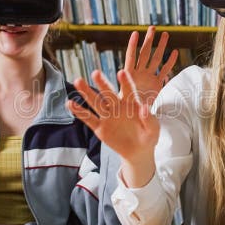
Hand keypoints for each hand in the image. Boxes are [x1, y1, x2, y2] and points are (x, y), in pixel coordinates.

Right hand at [67, 69, 158, 186]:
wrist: (138, 152)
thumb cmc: (148, 137)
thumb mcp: (153, 130)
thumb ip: (150, 119)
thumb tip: (144, 108)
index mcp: (132, 104)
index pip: (129, 90)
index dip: (125, 82)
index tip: (122, 72)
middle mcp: (118, 106)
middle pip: (108, 93)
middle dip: (102, 83)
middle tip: (95, 73)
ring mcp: (108, 116)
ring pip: (96, 102)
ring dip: (86, 92)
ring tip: (78, 82)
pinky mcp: (100, 128)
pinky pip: (88, 118)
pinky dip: (79, 112)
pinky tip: (70, 103)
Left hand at [122, 26, 178, 106]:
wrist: (135, 121)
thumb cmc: (124, 111)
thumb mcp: (122, 99)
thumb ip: (123, 87)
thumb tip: (122, 73)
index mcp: (129, 76)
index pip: (131, 57)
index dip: (133, 45)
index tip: (135, 33)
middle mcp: (139, 74)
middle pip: (144, 53)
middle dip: (149, 41)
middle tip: (152, 27)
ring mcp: (149, 77)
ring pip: (155, 59)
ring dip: (160, 47)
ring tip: (165, 33)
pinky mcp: (157, 84)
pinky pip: (165, 71)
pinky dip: (170, 62)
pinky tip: (174, 52)